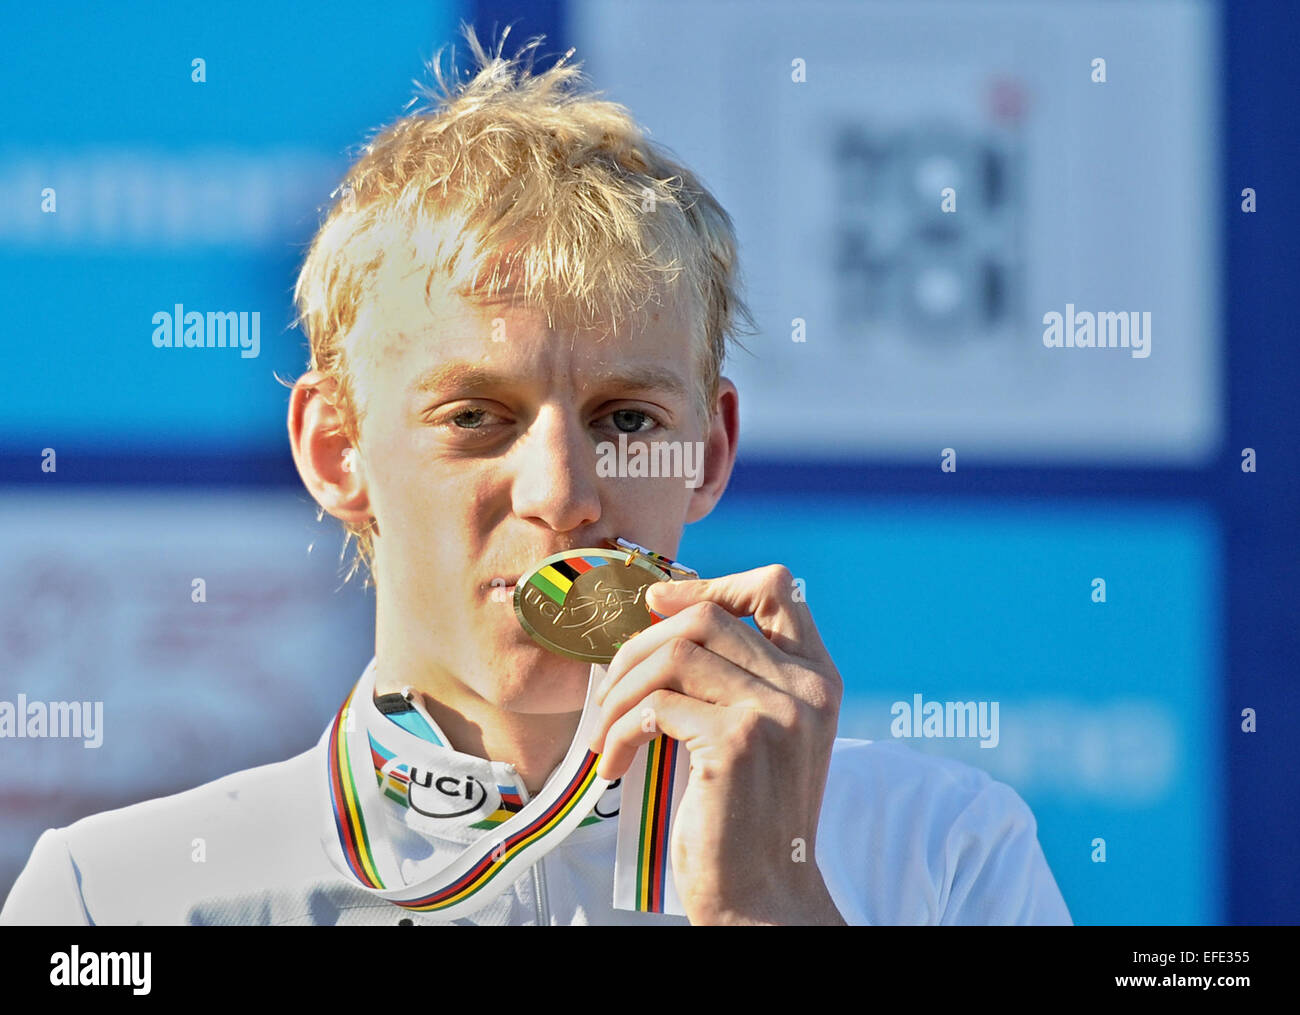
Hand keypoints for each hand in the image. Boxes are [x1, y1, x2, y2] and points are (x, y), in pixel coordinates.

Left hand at [588, 564, 845, 924]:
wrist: (762, 898)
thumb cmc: (746, 820)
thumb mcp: (761, 737)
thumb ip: (736, 680)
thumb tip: (661, 619)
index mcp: (817, 680)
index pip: (777, 588)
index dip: (711, 583)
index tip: (659, 604)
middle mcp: (806, 689)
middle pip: (708, 615)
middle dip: (640, 643)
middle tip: (610, 688)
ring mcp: (776, 713)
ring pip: (674, 653)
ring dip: (621, 690)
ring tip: (604, 731)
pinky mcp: (738, 742)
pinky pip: (657, 705)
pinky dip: (620, 730)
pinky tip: (612, 762)